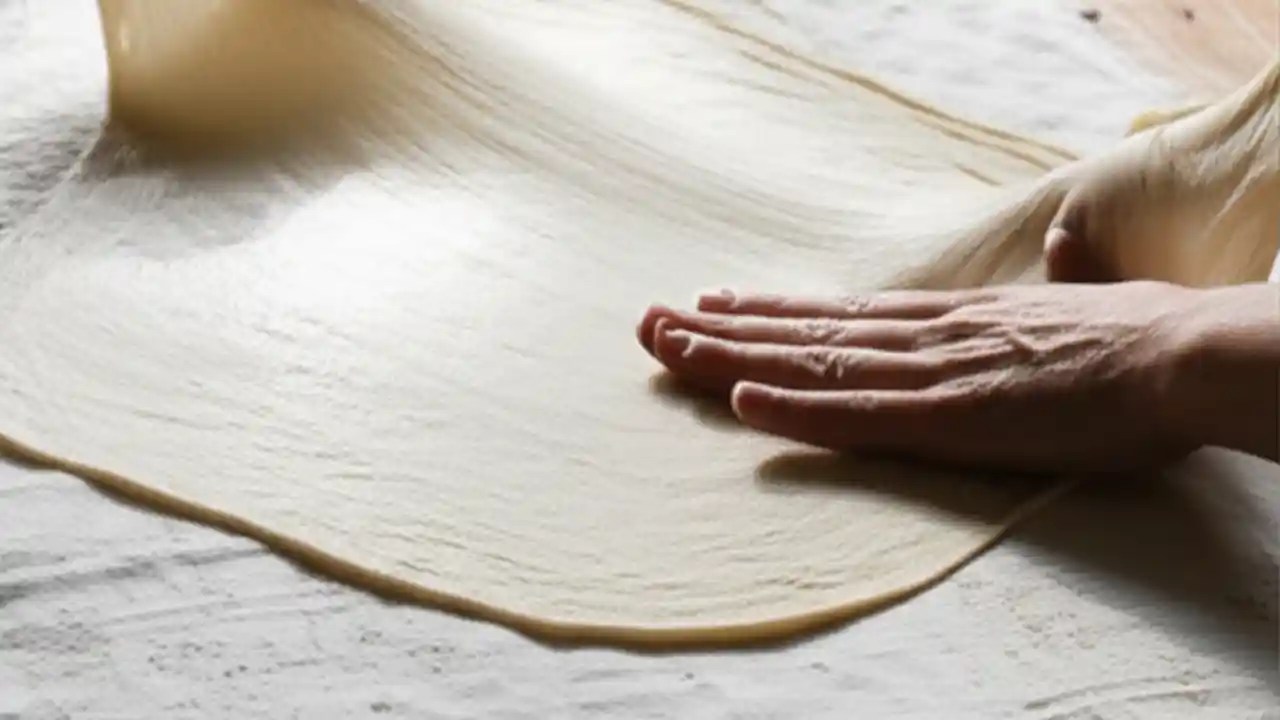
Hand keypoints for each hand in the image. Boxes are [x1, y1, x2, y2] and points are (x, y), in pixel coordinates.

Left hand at [638, 281, 1220, 473]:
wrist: (1183, 356)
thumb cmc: (1140, 337)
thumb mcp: (1086, 299)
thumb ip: (1057, 278)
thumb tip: (1061, 247)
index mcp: (949, 318)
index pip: (838, 314)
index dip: (770, 311)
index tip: (713, 304)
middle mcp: (922, 337)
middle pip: (802, 334)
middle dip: (720, 332)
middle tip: (649, 324)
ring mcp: (929, 376)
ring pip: (809, 369)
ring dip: (731, 362)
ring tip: (664, 351)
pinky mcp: (949, 420)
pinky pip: (856, 418)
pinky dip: (794, 411)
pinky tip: (738, 405)